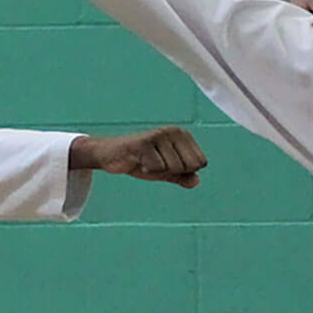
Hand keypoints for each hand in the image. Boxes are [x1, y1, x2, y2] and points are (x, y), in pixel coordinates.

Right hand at [69, 127, 206, 187]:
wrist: (112, 156)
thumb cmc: (141, 161)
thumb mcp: (166, 171)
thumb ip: (183, 176)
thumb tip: (196, 182)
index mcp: (183, 135)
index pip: (201, 163)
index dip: (184, 171)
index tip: (167, 164)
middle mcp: (173, 131)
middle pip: (188, 166)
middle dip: (172, 172)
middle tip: (156, 163)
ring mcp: (159, 135)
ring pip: (173, 167)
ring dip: (157, 171)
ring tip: (146, 161)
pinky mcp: (144, 142)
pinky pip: (157, 168)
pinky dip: (146, 170)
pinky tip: (138, 161)